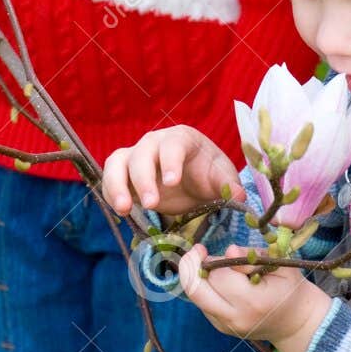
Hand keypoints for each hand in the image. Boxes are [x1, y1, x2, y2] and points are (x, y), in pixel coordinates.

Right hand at [101, 126, 246, 217]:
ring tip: (124, 210)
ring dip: (116, 184)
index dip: (170, 161)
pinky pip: (109, 178)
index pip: (172, 144)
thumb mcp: (222, 179)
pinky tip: (121, 212)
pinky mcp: (122, 174)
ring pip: (117, 162)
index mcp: (181, 139)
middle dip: (143, 179)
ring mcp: (135, 156)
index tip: (172, 182)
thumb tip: (240, 197)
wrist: (193, 181)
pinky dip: (110, 193)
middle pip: (141, 154)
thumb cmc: (208, 174)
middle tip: (151, 204)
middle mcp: (154, 143)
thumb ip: (229, 185)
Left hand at [178, 243, 330, 351]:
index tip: (222, 249)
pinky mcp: (221, 328)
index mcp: (253, 302)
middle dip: (192, 266)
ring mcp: (226, 326)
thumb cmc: (290, 288)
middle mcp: (235, 318)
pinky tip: (218, 280)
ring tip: (212, 263)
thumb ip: (253, 256)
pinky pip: (202, 303)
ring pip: (196, 297)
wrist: (296, 323)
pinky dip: (205, 287)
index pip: (220, 276)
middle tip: (199, 250)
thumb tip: (229, 250)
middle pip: (196, 290)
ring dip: (197, 276)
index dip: (217, 259)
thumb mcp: (279, 265)